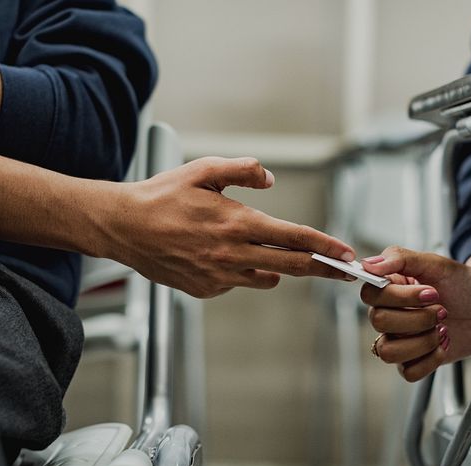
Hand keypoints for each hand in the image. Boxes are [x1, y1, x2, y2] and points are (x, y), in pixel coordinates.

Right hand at [97, 157, 356, 297]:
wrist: (122, 227)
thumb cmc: (161, 196)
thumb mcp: (203, 170)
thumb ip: (242, 170)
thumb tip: (269, 179)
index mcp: (236, 222)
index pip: (293, 236)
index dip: (325, 245)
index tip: (347, 253)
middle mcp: (232, 253)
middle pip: (292, 266)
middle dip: (324, 268)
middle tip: (347, 272)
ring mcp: (218, 276)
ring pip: (266, 277)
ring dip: (277, 268)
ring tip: (272, 252)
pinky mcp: (205, 289)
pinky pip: (237, 283)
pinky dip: (241, 271)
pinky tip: (221, 255)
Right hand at [359, 247, 470, 380]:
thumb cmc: (465, 284)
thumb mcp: (436, 263)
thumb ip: (400, 258)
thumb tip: (369, 264)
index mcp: (390, 286)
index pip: (370, 295)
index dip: (398, 297)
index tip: (430, 293)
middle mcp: (390, 312)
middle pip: (379, 322)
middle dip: (418, 318)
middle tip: (442, 310)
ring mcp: (400, 338)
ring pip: (388, 352)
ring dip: (422, 341)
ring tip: (442, 329)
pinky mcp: (414, 359)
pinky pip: (408, 372)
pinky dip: (430, 360)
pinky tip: (443, 343)